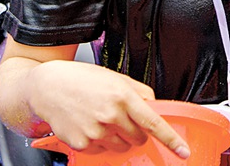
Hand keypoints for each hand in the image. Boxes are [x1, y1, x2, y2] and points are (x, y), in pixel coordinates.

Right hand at [26, 60, 190, 158]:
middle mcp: (111, 115)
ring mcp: (96, 132)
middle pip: (139, 137)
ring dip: (120, 138)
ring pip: (122, 146)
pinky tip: (90, 126)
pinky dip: (101, 142)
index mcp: (123, 96)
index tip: (182, 150)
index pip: (153, 122)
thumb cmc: (80, 80)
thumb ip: (139, 92)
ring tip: (103, 120)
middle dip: (137, 131)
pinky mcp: (82, 143)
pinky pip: (102, 151)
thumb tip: (155, 106)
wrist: (47, 87)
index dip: (171, 139)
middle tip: (122, 118)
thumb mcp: (115, 78)